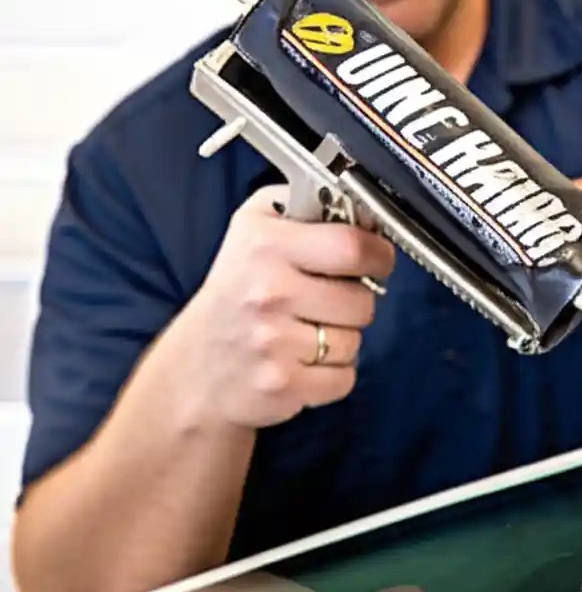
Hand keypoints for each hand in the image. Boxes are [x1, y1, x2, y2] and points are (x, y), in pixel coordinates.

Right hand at [161, 185, 395, 428]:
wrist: (193, 371)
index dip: (377, 254)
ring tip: (304, 334)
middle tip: (325, 303)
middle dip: (354, 303)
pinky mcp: (282, 385)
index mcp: (265, 246)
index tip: (374, 259)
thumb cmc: (234, 296)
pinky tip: (300, 363)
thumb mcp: (253, 230)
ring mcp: (274, 342)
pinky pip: (344, 377)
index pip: (353, 246)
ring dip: (340, 340)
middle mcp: (267, 291)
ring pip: (355, 341)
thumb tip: (363, 210)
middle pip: (363, 300)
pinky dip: (331, 375)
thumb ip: (304, 206)